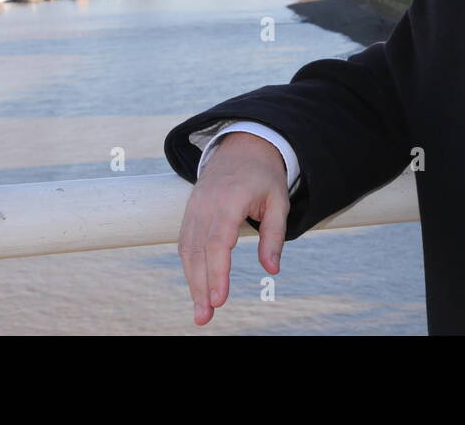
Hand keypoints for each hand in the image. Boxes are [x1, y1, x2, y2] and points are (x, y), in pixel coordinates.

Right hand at [178, 131, 289, 325]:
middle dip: (200, 286)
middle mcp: (206, 204)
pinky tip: (196, 287)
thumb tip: (272, 269)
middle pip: (198, 251)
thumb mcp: (279, 201)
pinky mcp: (190, 211)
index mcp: (229, 199)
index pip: (218, 242)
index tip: (219, 299)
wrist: (242, 146)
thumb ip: (274, 235)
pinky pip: (185, 242)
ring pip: (187, 250)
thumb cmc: (264, 176)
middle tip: (205, 317)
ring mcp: (194, 207)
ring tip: (201, 311)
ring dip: (192, 282)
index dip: (216, 272)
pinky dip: (188, 266)